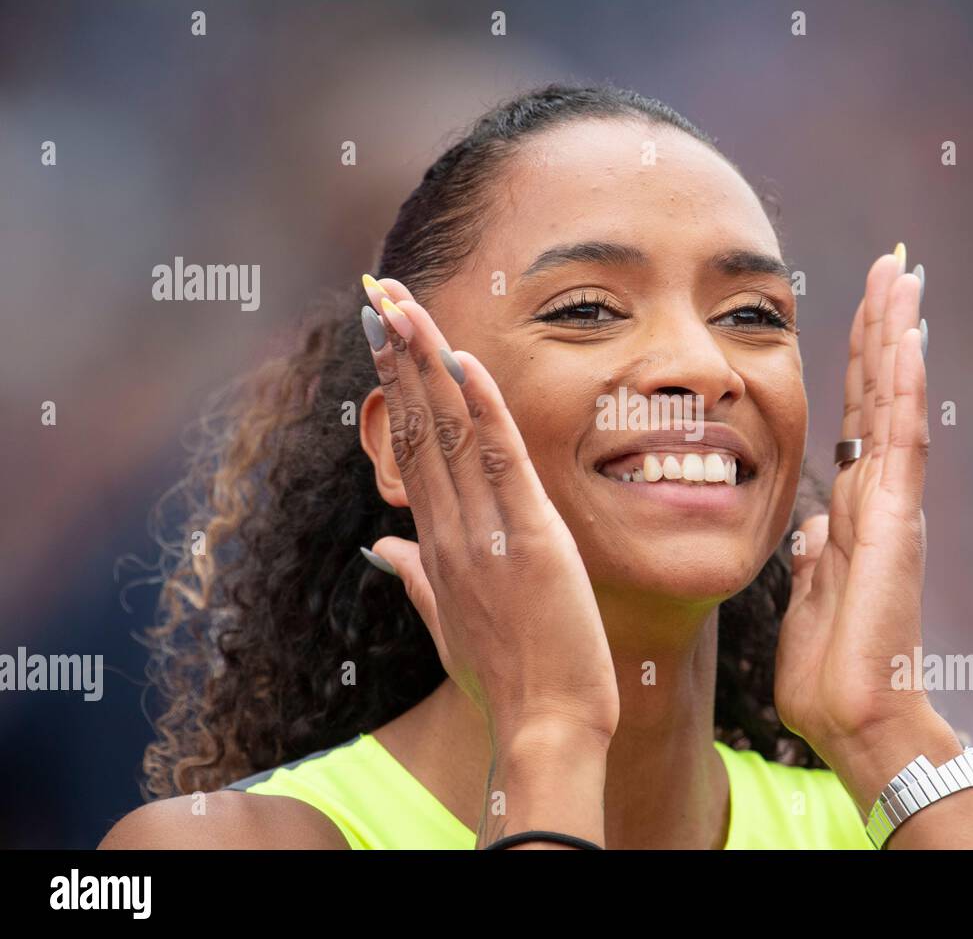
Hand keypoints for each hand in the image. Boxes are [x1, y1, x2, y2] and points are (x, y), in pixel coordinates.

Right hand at [360, 276, 618, 745]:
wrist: (545, 725)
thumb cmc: (506, 679)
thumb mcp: (449, 625)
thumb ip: (416, 578)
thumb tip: (381, 549)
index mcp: (436, 546)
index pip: (410, 453)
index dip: (396, 392)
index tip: (382, 340)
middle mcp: (449, 531)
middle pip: (417, 430)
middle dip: (399, 358)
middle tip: (379, 295)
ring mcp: (484, 532)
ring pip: (447, 433)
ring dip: (428, 364)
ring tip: (403, 305)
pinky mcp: (528, 538)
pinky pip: (499, 461)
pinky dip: (482, 410)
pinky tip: (466, 364)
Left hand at [774, 250, 934, 764]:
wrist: (854, 717)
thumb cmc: (830, 667)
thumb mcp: (805, 596)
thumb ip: (811, 556)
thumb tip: (806, 528)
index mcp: (851, 510)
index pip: (855, 420)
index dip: (857, 363)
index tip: (859, 308)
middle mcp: (877, 496)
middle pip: (879, 395)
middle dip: (882, 328)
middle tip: (891, 266)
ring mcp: (892, 503)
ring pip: (895, 401)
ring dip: (897, 335)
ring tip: (902, 275)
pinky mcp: (898, 518)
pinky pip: (902, 435)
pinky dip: (906, 382)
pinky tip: (908, 332)